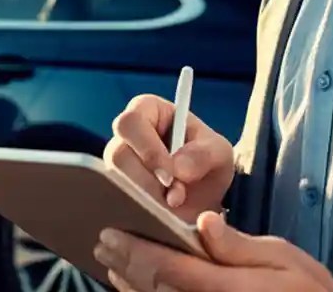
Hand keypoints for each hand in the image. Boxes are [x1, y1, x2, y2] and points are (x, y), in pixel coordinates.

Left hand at [93, 210, 332, 291]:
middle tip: (103, 243)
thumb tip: (204, 222)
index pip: (168, 268)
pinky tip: (135, 285)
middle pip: (153, 289)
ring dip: (129, 284)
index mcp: (226, 288)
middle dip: (125, 264)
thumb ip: (239, 245)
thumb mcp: (284, 259)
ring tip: (113, 261)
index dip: (135, 250)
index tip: (111, 232)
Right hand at [103, 94, 234, 223]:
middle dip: (147, 183)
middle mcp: (124, 137)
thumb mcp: (218, 153)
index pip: (131, 122)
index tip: (170, 176)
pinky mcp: (115, 193)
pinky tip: (160, 221)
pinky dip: (138, 216)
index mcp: (147, 111)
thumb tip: (178, 169)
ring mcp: (115, 167)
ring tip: (174, 210)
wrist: (205, 196)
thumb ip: (203, 155)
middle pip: (117, 156)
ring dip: (146, 202)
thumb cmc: (208, 161)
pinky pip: (116, 205)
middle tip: (174, 199)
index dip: (147, 148)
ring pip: (114, 184)